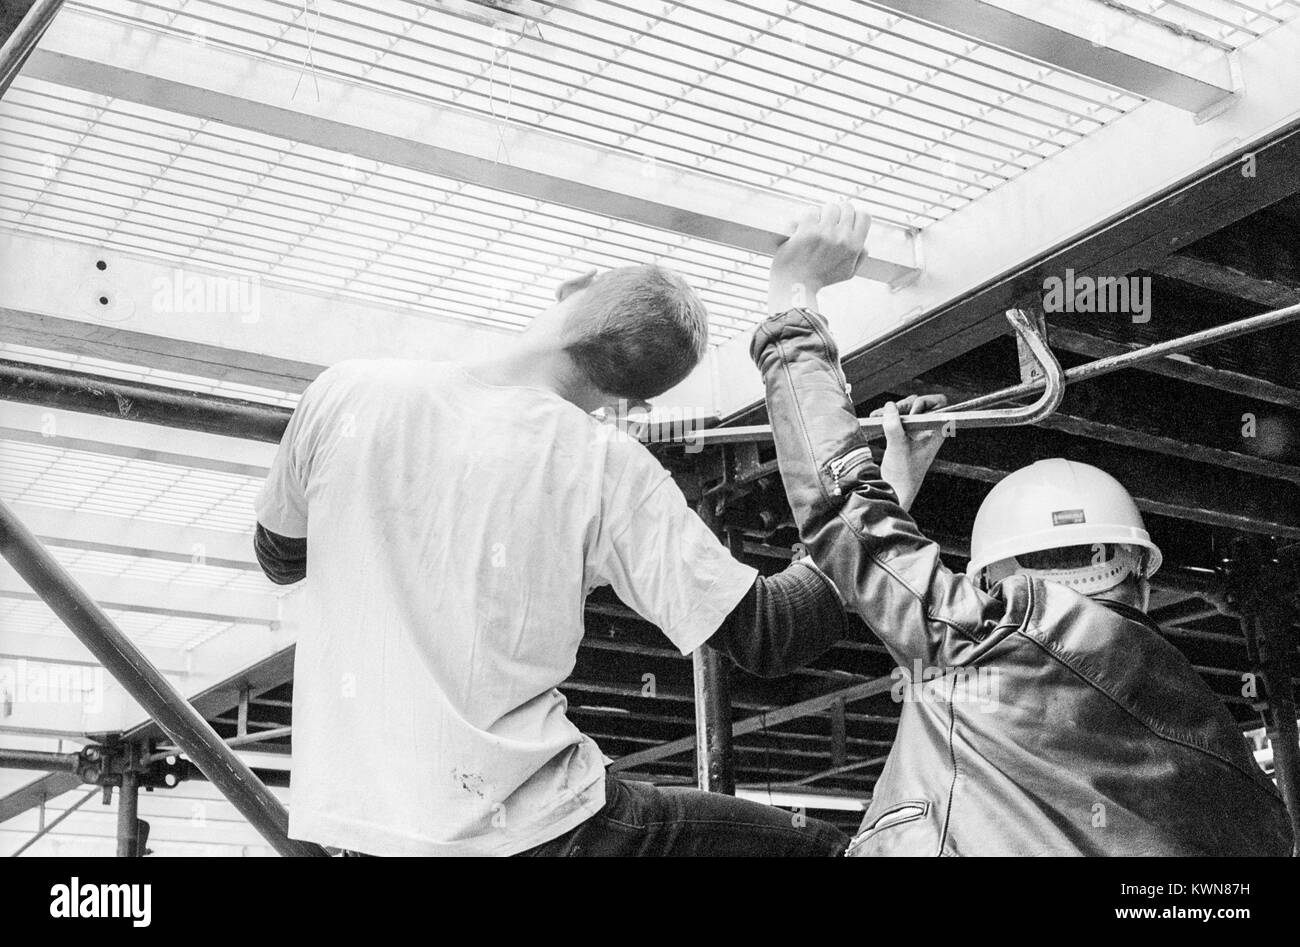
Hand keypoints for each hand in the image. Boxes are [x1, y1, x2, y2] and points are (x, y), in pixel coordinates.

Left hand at [768, 201, 870, 315]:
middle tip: (828, 222)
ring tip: (815, 226)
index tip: (844, 221)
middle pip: (846, 207)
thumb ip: (859, 257)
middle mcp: (841, 238)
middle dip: (837, 213)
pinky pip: (812, 211)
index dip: (854, 216)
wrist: (796, 285)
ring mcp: (824, 233)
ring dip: (822, 214)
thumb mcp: (848, 273)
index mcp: (854, 247)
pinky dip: (806, 218)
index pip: (864, 216)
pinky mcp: (806, 230)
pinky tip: (803, 228)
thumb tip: (864, 244)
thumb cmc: (819, 279)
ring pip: (829, 207)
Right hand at [874, 394, 949, 511]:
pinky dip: (887, 416)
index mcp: (936, 430)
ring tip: (879, 416)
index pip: (939, 404)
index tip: (912, 413)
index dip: (925, 402)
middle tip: (892, 414)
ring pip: (906, 410)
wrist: (895, 490)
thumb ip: (894, 426)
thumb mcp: (898, 448)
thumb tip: (890, 406)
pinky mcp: (904, 435)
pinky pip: (897, 418)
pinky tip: (876, 418)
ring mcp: (916, 432)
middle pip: (919, 403)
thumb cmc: (903, 474)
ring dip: (892, 411)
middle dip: (903, 406)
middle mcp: (928, 429)